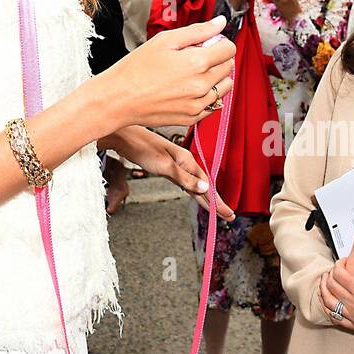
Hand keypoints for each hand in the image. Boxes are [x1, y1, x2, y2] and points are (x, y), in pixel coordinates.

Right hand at [101, 15, 235, 131]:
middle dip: (217, 58)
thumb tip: (221, 23)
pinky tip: (187, 88)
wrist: (118, 99)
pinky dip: (207, 94)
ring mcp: (198, 104)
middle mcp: (202, 86)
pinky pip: (213, 104)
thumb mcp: (166, 40)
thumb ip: (198, 31)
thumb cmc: (136, 68)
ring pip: (225, 86)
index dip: (218, 42)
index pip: (229, 49)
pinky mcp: (192, 118)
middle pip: (228, 66)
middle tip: (193, 56)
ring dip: (215, 77)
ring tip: (191, 73)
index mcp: (197, 63)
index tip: (205, 43)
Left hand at [101, 124, 234, 220]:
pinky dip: (193, 191)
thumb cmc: (143, 148)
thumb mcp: (165, 166)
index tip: (228, 214)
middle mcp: (185, 162)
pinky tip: (196, 195)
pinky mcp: (167, 167)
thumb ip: (184, 178)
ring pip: (195, 184)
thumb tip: (205, 188)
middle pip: (204, 186)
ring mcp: (176, 164)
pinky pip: (185, 182)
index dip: (217, 201)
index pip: (207, 185)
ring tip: (216, 210)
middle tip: (228, 216)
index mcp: (187, 161)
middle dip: (215, 202)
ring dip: (206, 198)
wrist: (125, 138)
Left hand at [318, 218, 353, 340]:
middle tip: (335, 269)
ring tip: (325, 281)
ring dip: (323, 288)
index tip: (343, 261)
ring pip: (328, 300)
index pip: (339, 274)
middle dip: (330, 274)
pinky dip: (325, 306)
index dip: (338, 264)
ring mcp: (353, 317)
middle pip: (331, 285)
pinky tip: (326, 300)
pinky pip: (332, 316)